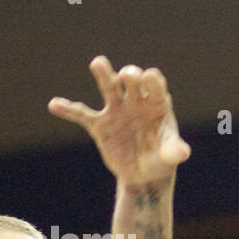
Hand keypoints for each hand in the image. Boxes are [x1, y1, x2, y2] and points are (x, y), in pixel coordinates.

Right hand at [49, 56, 190, 184]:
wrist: (145, 175)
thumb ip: (174, 151)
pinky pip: (82, 114)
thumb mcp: (169, 156)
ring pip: (108, 87)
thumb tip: (183, 153)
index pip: (155, 84)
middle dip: (129, 75)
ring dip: (103, 74)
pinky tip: (54, 105)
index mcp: (156, 104)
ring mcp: (117, 110)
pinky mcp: (100, 125)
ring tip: (97, 63)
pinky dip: (68, 110)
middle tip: (127, 77)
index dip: (152, 80)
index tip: (149, 78)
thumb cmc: (161, 159)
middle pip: (131, 80)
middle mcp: (136, 102)